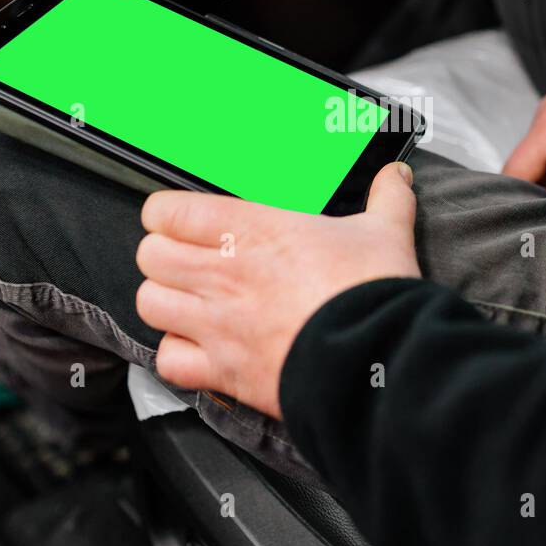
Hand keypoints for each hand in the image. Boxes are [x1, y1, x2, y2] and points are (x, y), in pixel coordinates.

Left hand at [135, 161, 419, 418]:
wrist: (377, 358)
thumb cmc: (373, 291)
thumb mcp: (386, 231)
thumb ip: (387, 197)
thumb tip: (397, 175)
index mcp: (251, 229)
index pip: (167, 211)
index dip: (170, 215)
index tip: (185, 221)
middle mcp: (223, 273)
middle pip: (149, 255)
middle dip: (165, 256)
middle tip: (190, 260)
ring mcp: (216, 323)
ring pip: (149, 303)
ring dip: (166, 301)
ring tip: (190, 302)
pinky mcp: (222, 370)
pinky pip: (168, 360)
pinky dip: (177, 355)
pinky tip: (200, 348)